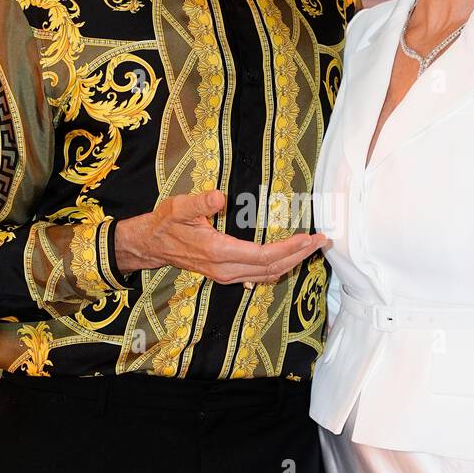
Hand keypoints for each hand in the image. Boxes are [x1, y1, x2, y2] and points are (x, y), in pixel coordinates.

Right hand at [114, 189, 328, 284]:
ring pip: (267, 274)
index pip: (263, 254)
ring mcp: (227, 276)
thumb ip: (199, 202)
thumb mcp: (178, 208)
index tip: (308, 237)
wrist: (152, 245)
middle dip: (299, 255)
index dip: (289, 248)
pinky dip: (279, 268)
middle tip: (322, 241)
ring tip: (312, 248)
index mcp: (219, 252)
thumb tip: (220, 196)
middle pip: (272, 268)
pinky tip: (291, 259)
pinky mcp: (227, 275)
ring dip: (292, 262)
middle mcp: (226, 269)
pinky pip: (259, 276)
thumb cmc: (166, 224)